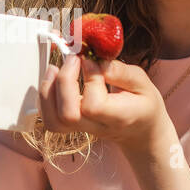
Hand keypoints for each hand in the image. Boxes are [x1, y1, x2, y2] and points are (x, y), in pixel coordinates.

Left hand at [39, 53, 167, 151]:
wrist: (140, 131)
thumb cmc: (143, 104)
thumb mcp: (143, 84)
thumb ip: (121, 72)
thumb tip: (95, 60)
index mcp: (119, 117)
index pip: (94, 105)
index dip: (89, 80)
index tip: (92, 60)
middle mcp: (97, 127)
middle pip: (67, 115)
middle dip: (64, 82)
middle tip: (72, 58)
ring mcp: (81, 129)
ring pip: (53, 120)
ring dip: (48, 90)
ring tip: (55, 67)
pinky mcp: (71, 125)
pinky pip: (50, 118)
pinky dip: (45, 96)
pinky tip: (53, 78)